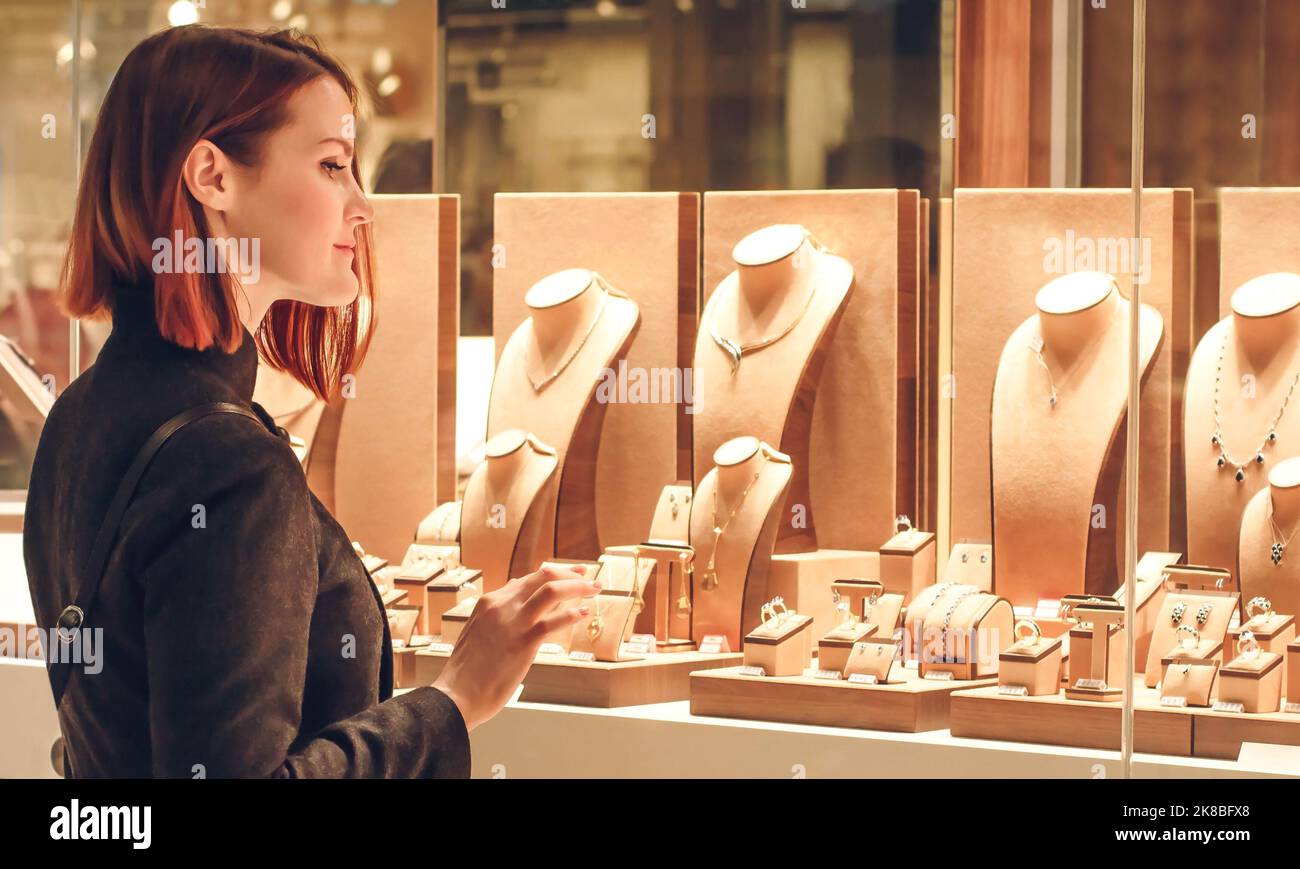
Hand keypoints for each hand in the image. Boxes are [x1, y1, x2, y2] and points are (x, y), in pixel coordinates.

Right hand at [432, 563, 599, 730]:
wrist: (455, 695)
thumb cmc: (467, 672)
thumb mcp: (478, 633)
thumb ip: (496, 617)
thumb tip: (515, 602)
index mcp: (489, 602)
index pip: (526, 579)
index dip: (551, 574)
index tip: (569, 574)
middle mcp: (501, 605)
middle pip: (542, 577)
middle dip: (569, 573)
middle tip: (588, 575)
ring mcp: (513, 622)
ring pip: (552, 591)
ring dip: (577, 587)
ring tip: (593, 590)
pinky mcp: (524, 642)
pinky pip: (555, 621)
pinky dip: (572, 615)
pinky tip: (582, 615)